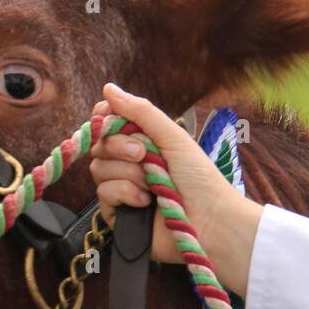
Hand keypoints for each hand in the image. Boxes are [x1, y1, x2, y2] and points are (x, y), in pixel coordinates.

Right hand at [89, 83, 262, 294]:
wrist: (210, 220)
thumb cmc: (199, 178)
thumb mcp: (173, 137)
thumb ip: (141, 112)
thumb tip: (108, 88)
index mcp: (142, 143)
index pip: (108, 124)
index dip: (104, 118)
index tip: (108, 115)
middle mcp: (128, 165)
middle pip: (99, 145)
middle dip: (119, 146)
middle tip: (143, 154)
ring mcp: (122, 190)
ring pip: (99, 169)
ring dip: (127, 173)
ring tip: (152, 183)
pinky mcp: (117, 215)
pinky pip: (103, 194)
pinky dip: (125, 194)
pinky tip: (146, 202)